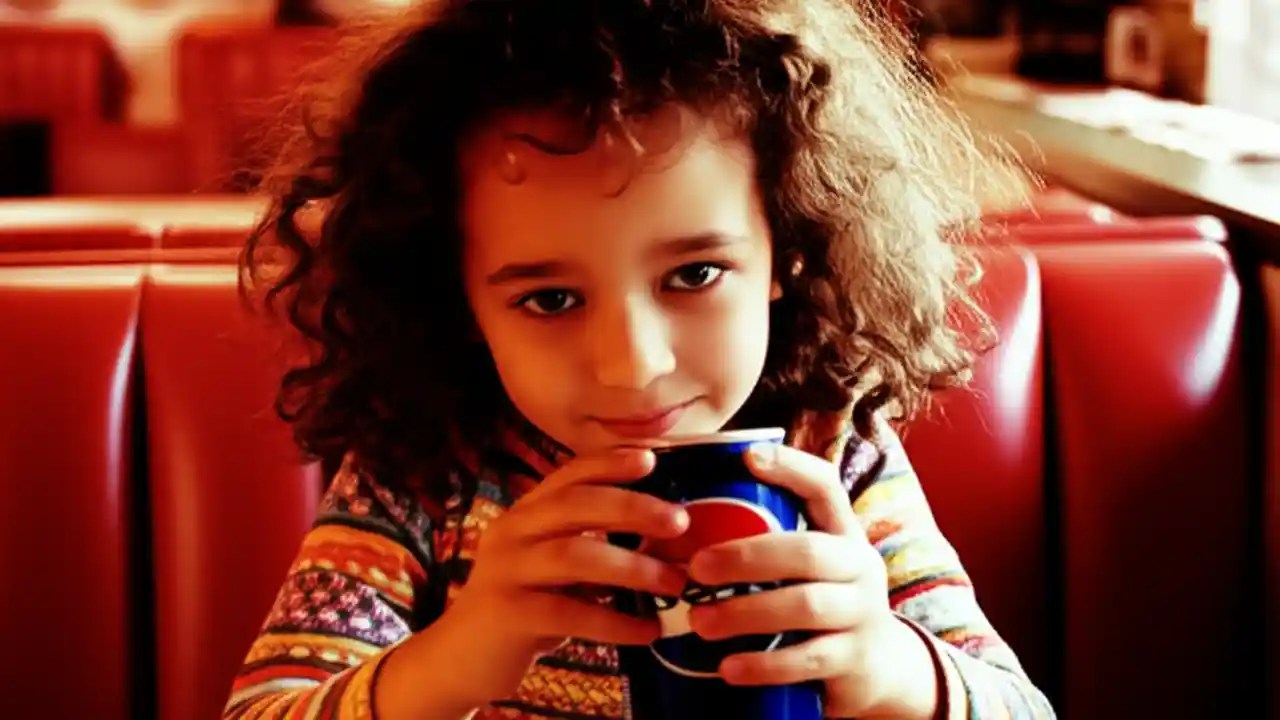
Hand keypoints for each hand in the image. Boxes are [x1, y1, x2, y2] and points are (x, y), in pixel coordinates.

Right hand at [443, 449, 690, 703]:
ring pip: (574, 556)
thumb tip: (665, 538)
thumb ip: (592, 544)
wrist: (464, 657)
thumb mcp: (553, 565)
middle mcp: (512, 532)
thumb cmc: (524, 604)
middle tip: (679, 522)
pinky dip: (615, 622)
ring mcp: (507, 571)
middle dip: (632, 508)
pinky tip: (648, 630)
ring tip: (674, 582)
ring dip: (632, 568)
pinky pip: (570, 613)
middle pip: (574, 506)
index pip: (568, 476)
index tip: (650, 459)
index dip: (608, 464)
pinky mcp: (510, 614)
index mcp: (525, 513)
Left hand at [683, 443, 937, 718]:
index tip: (748, 456)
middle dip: (746, 557)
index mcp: (842, 533)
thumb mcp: (808, 568)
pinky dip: (765, 664)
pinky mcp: (855, 660)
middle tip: (695, 569)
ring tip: (700, 621)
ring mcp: (862, 614)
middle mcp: (859, 566)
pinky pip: (809, 660)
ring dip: (746, 612)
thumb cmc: (821, 604)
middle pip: (807, 552)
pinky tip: (728, 668)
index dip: (791, 467)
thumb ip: (767, 543)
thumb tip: (678, 524)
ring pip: (806, 606)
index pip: (825, 487)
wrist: (878, 669)